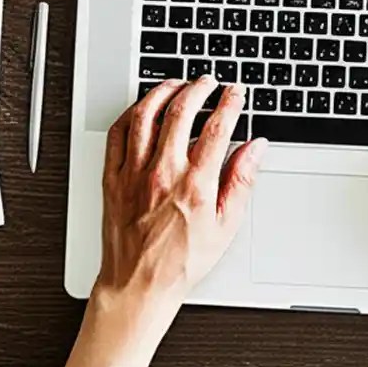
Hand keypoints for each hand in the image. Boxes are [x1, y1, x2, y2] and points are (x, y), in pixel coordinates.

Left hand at [60, 76, 267, 366]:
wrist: (138, 285)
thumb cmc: (180, 262)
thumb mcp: (226, 226)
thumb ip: (242, 181)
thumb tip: (255, 148)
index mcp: (195, 185)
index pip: (217, 128)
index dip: (229, 103)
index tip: (235, 93)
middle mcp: (162, 174)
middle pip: (181, 112)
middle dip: (198, 89)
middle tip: (208, 81)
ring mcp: (133, 174)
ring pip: (145, 116)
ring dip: (163, 92)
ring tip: (176, 84)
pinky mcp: (112, 179)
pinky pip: (117, 134)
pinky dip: (130, 113)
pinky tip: (142, 108)